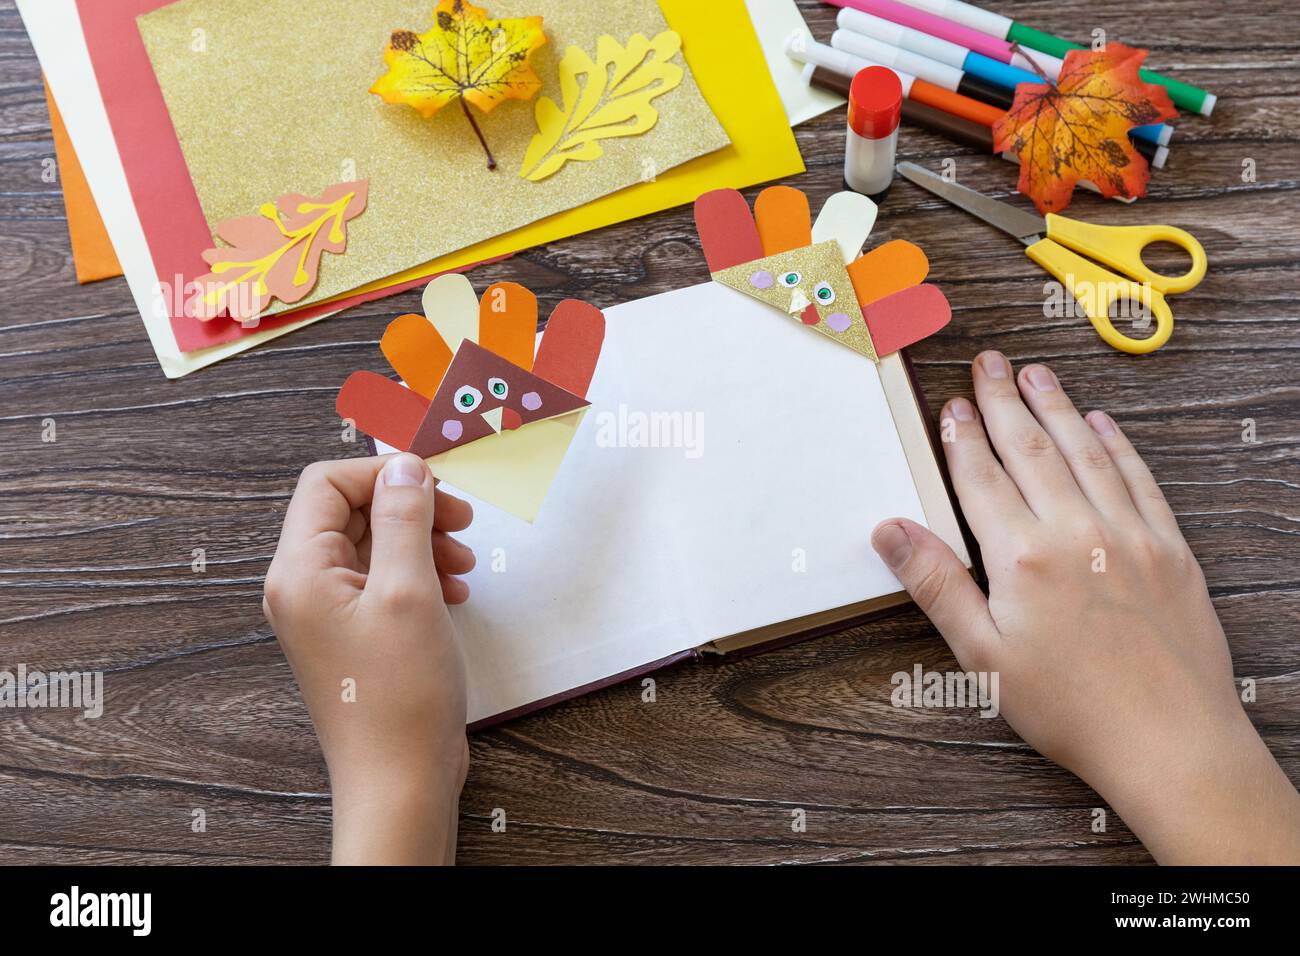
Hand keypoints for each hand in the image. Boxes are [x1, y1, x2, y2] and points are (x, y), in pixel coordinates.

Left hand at [264, 454, 475, 864]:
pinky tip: (453, 590)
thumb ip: (404, 519)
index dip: (383, 474)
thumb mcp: (408, 592)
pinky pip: (382, 581)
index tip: (436, 485)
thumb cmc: (399, 697)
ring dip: (421, 540)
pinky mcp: (353, 635)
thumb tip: (404, 466)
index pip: (327, 484)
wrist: (400, 781)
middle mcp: (303, 588)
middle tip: (461, 521)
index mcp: (299, 571)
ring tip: (464, 560)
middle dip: (410, 507)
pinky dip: (420, 573)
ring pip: (372, 545)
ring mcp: (327, 614)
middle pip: (352, 512)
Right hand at [872, 352, 1299, 863]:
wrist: (1170, 742)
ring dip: (1057, 408)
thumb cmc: (1070, 708)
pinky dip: (1118, 445)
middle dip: (1004, 401)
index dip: (962, 437)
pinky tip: (1103, 424)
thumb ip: (936, 583)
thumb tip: (889, 530)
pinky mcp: (1169, 549)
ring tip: (1036, 374)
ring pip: (1085, 452)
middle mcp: (1077, 530)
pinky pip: (1139, 479)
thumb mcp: (983, 655)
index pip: (982, 477)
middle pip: (1031, 449)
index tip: (951, 404)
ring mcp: (1129, 534)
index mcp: (1022, 555)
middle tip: (988, 363)